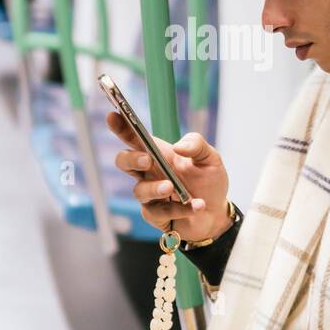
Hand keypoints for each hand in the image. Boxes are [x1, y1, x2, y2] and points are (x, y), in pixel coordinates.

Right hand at [107, 112, 231, 243]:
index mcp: (159, 154)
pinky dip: (178, 209)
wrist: (216, 213)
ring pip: (139, 190)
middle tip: (147, 160)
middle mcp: (149, 173)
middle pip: (124, 161)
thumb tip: (178, 146)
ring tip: (174, 189)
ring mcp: (149, 195)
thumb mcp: (211, 158)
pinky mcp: (154, 215)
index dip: (121, 126)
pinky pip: (157, 212)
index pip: (135, 137)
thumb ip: (197, 145)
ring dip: (156, 188)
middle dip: (131, 159)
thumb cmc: (209, 182)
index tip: (113, 115)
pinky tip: (196, 206)